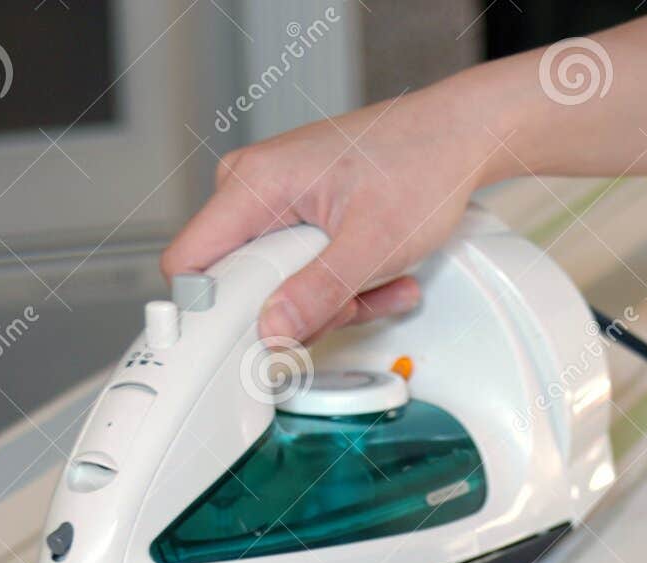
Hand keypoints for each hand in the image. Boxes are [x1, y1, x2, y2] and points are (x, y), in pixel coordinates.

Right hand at [161, 78, 498, 345]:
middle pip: (238, 286)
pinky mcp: (298, 218)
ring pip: (276, 287)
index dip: (212, 313)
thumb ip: (318, 292)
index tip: (249, 338)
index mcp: (254, 183)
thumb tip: (272, 330)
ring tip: (373, 281)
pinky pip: (300, 275)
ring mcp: (275, 203)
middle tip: (344, 301)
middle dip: (295, 311)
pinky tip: (376, 276)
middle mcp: (253, 189)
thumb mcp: (373, 244)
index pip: (188, 265)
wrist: (458, 140)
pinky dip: (341, 288)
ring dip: (328, 303)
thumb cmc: (421, 165)